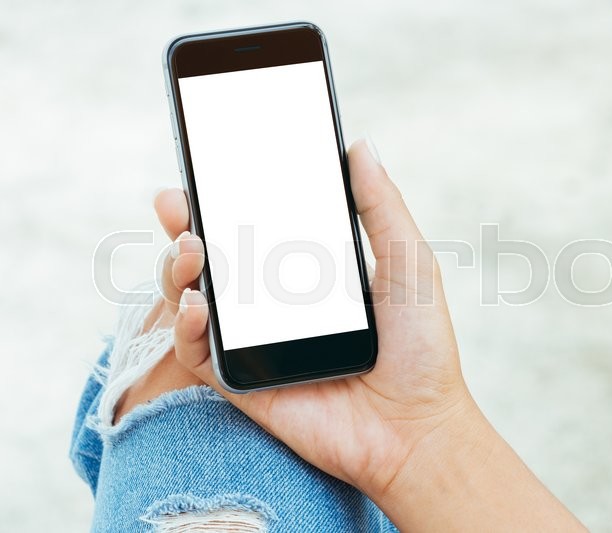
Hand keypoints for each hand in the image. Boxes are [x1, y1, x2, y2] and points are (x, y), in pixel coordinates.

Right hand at [155, 140, 583, 530]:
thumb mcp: (409, 263)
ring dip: (175, 269)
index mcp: (307, 273)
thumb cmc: (421, 346)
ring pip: (192, 297)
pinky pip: (196, 353)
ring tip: (190, 249)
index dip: (223, 198)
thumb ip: (381, 206)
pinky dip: (185, 326)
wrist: (417, 426)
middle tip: (174, 202)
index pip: (254, 226)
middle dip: (183, 225)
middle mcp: (273, 304)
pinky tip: (197, 305)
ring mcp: (254, 343)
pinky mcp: (242, 382)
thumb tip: (358, 145)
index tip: (205, 166)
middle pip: (212, 257)